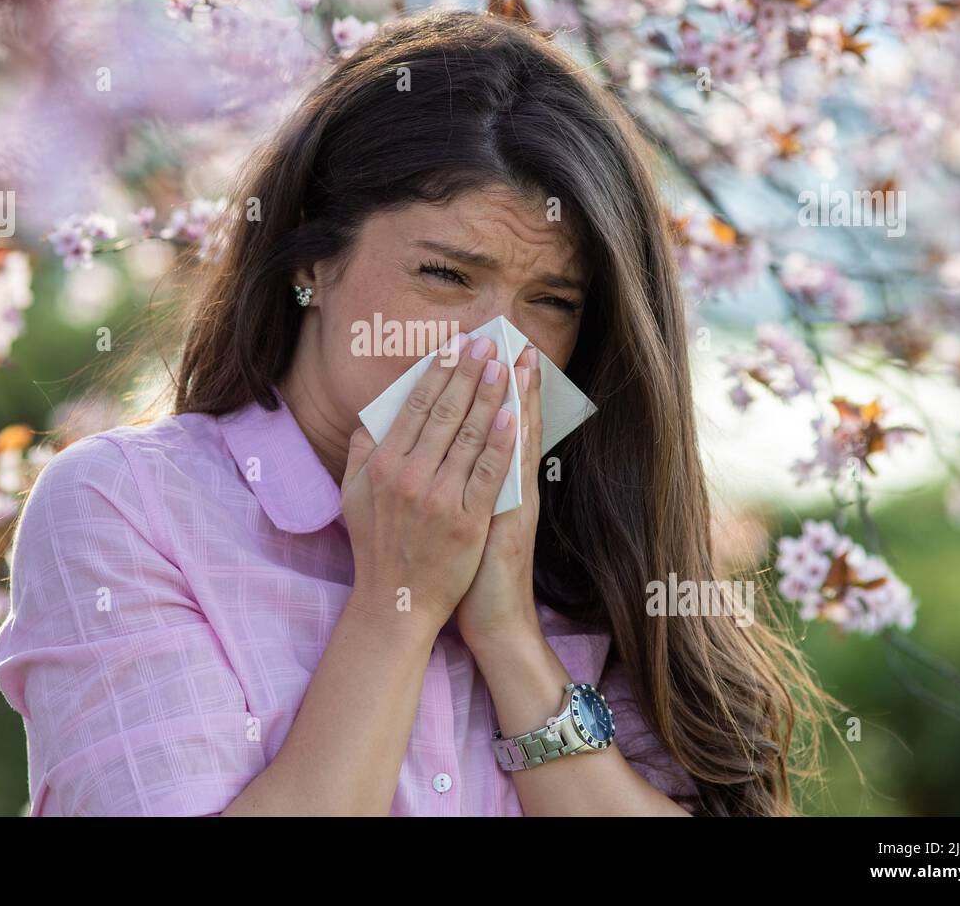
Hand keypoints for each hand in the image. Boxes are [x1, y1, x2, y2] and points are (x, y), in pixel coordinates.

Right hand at [341, 332, 518, 633]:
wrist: (396, 603)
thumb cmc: (375, 547)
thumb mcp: (351, 496)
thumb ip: (360, 452)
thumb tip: (373, 415)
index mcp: (382, 465)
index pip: (416, 406)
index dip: (437, 371)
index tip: (454, 345)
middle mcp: (409, 476)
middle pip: (446, 412)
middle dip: (468, 372)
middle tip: (487, 342)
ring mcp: (440, 498)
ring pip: (471, 435)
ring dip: (490, 395)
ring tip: (505, 364)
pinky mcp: (468, 522)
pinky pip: (489, 473)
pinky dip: (502, 441)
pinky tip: (514, 414)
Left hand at [456, 342, 542, 650]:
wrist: (496, 621)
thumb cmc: (470, 572)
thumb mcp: (470, 519)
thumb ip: (462, 481)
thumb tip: (440, 444)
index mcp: (498, 483)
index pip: (500, 424)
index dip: (501, 388)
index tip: (498, 348)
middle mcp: (512, 487)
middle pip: (512, 422)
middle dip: (508, 380)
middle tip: (506, 337)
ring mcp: (516, 503)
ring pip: (518, 442)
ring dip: (517, 399)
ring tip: (518, 359)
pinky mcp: (512, 523)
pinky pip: (514, 477)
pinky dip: (514, 446)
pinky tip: (513, 416)